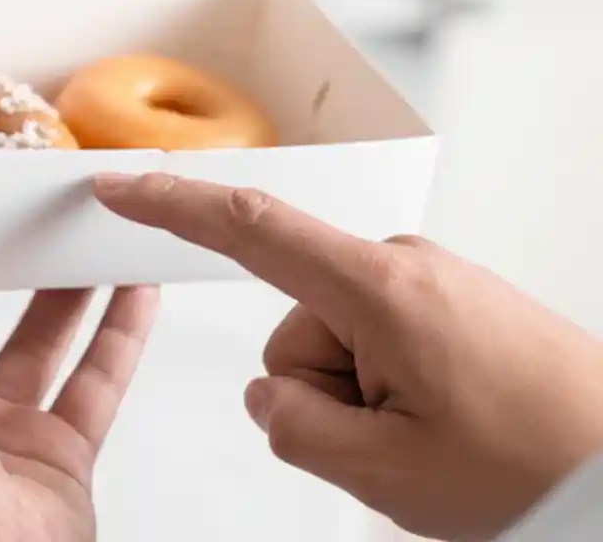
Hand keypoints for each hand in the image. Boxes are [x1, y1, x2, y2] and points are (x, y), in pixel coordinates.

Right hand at [96, 173, 602, 540]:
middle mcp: (407, 267)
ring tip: (437, 435)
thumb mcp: (383, 470)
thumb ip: (292, 424)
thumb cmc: (539, 465)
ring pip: (337, 344)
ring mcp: (436, 282)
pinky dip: (392, 389)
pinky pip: (381, 342)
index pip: (249, 229)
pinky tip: (450, 421)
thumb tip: (270, 394)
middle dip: (321, 392)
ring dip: (363, 400)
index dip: (171, 207)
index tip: (118, 188)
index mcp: (381, 290)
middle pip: (296, 328)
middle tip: (399, 442)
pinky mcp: (455, 302)